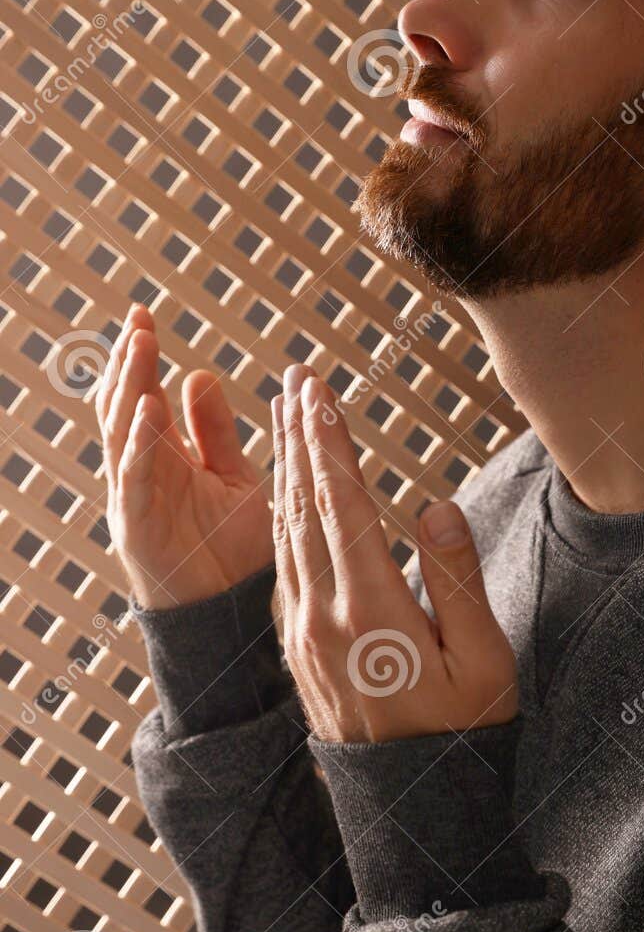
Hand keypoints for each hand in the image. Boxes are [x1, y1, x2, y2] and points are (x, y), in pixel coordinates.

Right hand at [98, 302, 273, 609]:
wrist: (228, 614)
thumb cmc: (230, 551)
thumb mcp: (232, 478)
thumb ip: (214, 432)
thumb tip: (197, 374)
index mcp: (162, 457)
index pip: (143, 396)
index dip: (140, 358)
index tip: (143, 317)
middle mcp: (141, 472)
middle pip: (124, 405)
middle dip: (128, 362)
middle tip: (138, 319)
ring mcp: (133, 498)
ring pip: (122, 432)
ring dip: (130, 387)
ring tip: (139, 346)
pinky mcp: (136, 526)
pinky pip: (133, 476)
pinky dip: (138, 441)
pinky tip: (146, 408)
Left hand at [273, 365, 518, 743]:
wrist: (412, 807)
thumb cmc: (462, 731)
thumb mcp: (481, 659)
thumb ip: (456, 579)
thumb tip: (434, 505)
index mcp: (372, 610)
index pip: (343, 506)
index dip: (330, 444)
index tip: (321, 393)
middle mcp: (325, 615)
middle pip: (304, 508)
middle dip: (300, 439)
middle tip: (296, 381)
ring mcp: (305, 633)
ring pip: (286, 534)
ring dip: (285, 471)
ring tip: (287, 419)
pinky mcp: (301, 649)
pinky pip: (283, 568)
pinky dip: (283, 518)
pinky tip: (287, 495)